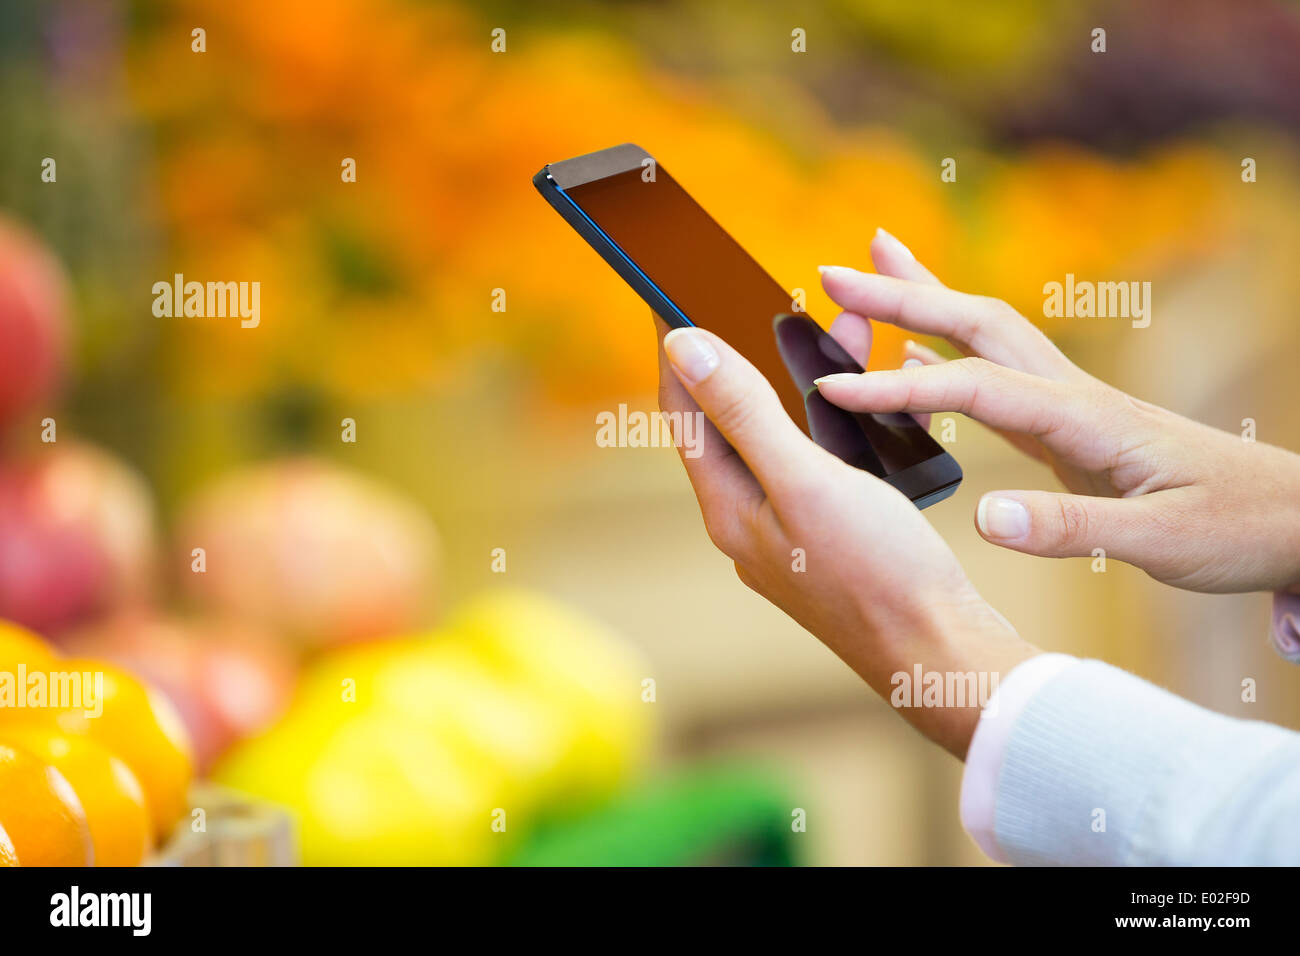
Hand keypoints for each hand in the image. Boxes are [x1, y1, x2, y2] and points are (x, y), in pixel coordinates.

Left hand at [653, 312, 1036, 756]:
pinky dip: (837, 420)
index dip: (676, 350)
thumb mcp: (805, 479)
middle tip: (762, 300)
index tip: (670, 293)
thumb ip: (744, 412)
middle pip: (732, 422)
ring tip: (835, 332)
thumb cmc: (877, 571)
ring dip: (801, 382)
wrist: (942, 652)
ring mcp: (789, 532)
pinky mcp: (829, 537)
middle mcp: (749, 521)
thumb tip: (683, 346)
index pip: (684, 412)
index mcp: (729, 507)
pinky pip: (820, 462)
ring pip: (784, 438)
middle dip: (749, 355)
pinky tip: (869, 403)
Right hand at [815, 229, 1299, 594]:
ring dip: (924, 300)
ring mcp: (1073, 405)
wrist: (1298, 519)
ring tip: (871, 271)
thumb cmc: (1236, 528)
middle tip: (834, 269)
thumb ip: (1072, 528)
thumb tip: (983, 518)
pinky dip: (945, 354)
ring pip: (986, 334)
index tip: (830, 388)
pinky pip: (995, 375)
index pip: (973, 386)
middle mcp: (1074, 396)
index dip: (895, 386)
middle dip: (902, 294)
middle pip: (975, 323)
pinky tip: (917, 363)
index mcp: (1086, 419)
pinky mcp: (1074, 425)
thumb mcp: (1161, 541)